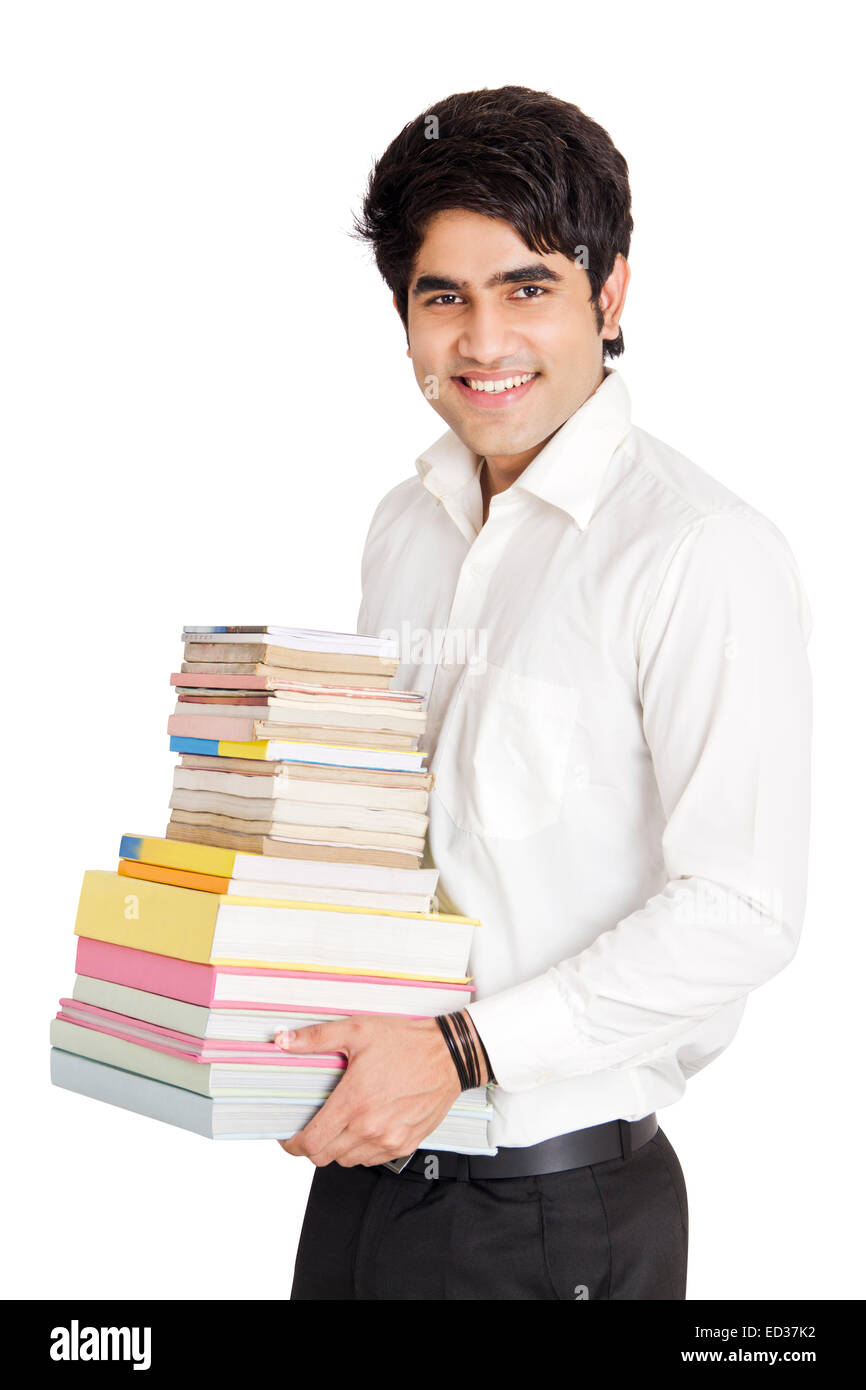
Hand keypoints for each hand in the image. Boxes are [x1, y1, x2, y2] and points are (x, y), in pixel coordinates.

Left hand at [273, 1014, 462, 1167]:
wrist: (449, 1056)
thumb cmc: (406, 1043)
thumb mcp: (358, 1030)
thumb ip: (316, 1038)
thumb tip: (284, 1041)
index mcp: (353, 1103)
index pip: (310, 1142)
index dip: (292, 1144)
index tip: (289, 1136)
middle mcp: (370, 1128)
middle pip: (324, 1157)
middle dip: (311, 1146)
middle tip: (312, 1128)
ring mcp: (389, 1140)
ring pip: (347, 1161)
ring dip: (337, 1148)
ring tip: (340, 1125)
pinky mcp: (405, 1145)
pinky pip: (372, 1160)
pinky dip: (361, 1150)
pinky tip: (364, 1127)